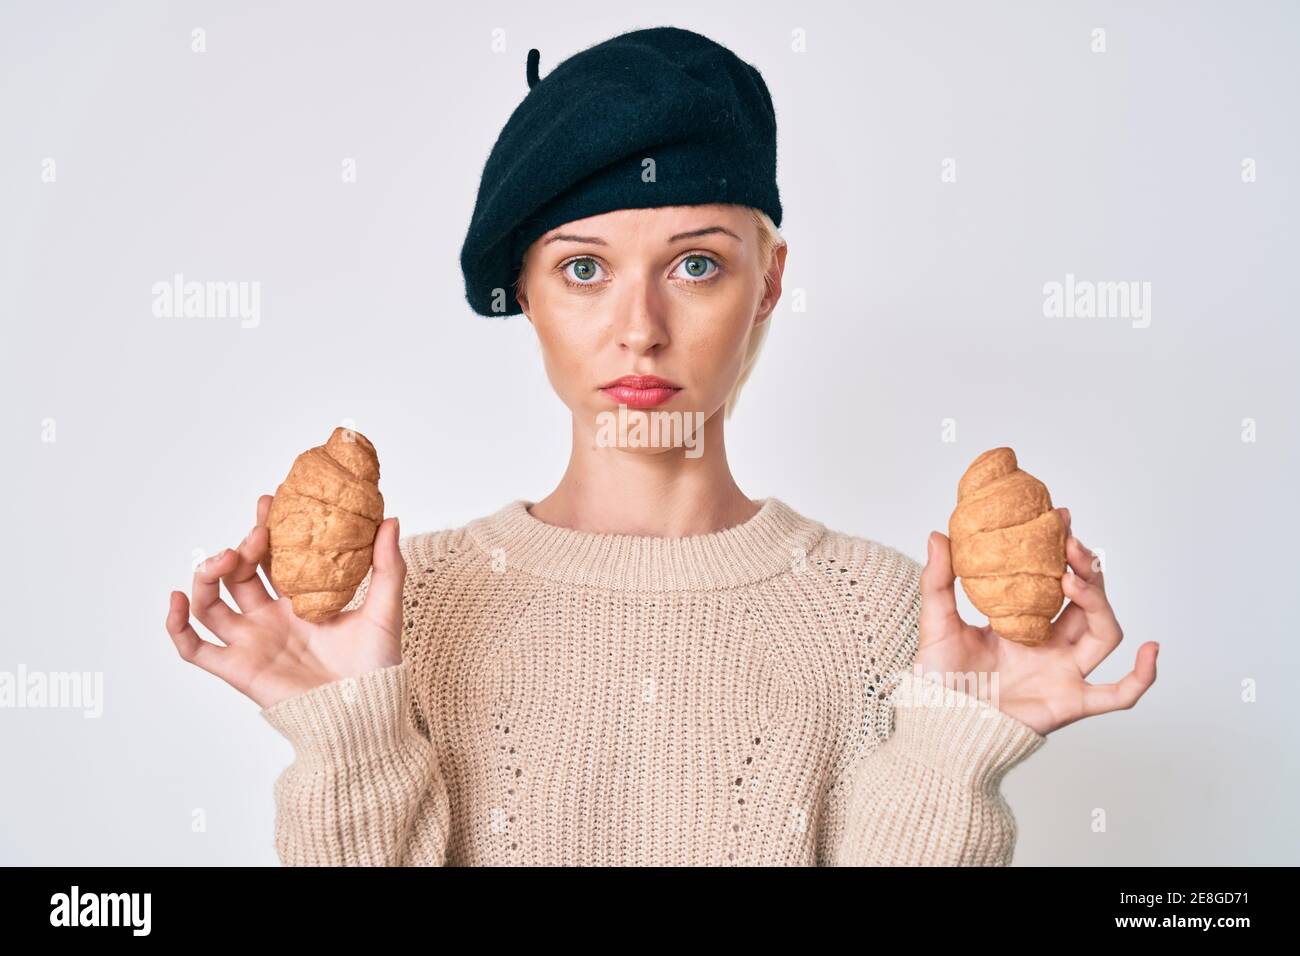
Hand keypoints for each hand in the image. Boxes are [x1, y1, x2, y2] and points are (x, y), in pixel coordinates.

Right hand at [165, 495, 403, 709]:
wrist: (365, 713)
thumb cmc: (377, 668)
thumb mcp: (386, 610)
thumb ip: (387, 566)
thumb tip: (390, 518)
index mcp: (301, 603)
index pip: (274, 558)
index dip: (266, 529)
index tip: (270, 501)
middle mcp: (271, 620)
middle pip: (240, 575)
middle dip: (243, 546)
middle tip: (259, 528)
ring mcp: (251, 642)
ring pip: (212, 602)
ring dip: (209, 575)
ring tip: (226, 557)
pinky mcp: (237, 668)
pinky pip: (193, 648)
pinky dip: (177, 624)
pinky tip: (178, 598)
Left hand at [916, 507, 1157, 735]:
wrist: (939, 724)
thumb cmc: (938, 680)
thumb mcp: (936, 622)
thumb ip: (938, 581)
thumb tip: (937, 534)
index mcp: (1022, 624)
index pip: (1055, 581)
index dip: (1063, 551)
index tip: (1061, 518)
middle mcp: (1048, 646)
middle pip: (1086, 602)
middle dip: (1085, 569)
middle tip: (1069, 543)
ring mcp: (1063, 673)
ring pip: (1104, 634)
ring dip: (1099, 603)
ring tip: (1073, 580)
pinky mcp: (1070, 702)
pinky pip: (1119, 694)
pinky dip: (1143, 676)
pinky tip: (1150, 649)